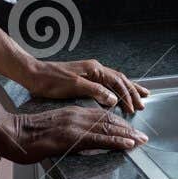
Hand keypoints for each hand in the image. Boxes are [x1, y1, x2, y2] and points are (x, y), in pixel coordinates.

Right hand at [4, 106, 147, 162]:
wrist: (13, 133)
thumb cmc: (27, 134)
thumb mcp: (52, 127)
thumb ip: (67, 130)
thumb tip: (78, 139)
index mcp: (72, 112)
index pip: (101, 115)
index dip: (118, 122)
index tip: (130, 128)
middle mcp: (76, 116)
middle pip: (109, 120)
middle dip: (128, 128)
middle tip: (143, 136)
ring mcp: (75, 126)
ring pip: (108, 128)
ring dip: (127, 135)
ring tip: (141, 140)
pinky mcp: (72, 138)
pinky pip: (99, 139)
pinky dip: (117, 141)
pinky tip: (128, 145)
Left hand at [25, 58, 149, 113]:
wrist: (34, 75)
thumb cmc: (51, 80)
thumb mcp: (74, 86)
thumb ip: (96, 91)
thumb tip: (114, 99)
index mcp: (94, 69)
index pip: (118, 82)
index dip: (128, 96)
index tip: (135, 109)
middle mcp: (94, 69)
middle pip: (120, 80)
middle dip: (133, 91)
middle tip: (144, 103)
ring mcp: (89, 73)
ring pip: (115, 81)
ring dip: (127, 90)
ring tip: (139, 96)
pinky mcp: (83, 79)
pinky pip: (106, 84)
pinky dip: (116, 90)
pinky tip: (117, 96)